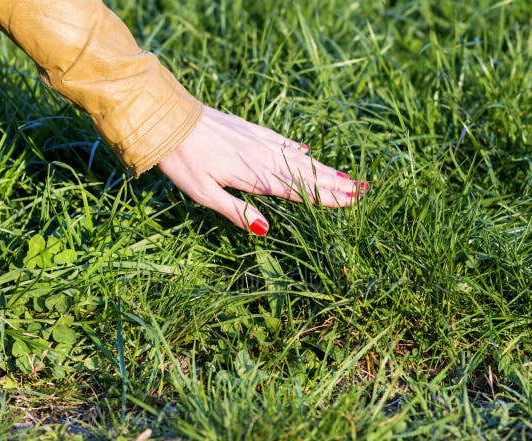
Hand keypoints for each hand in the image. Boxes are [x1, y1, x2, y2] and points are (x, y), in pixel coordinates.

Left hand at [157, 106, 368, 234]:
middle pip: (305, 173)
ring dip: (323, 168)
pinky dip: (296, 148)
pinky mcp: (247, 128)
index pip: (297, 190)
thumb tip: (266, 230)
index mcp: (253, 175)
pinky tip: (306, 151)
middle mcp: (261, 156)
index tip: (351, 202)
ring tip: (347, 176)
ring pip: (297, 157)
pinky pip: (279, 140)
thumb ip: (236, 211)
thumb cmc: (182, 161)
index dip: (324, 197)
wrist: (168, 118)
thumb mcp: (203, 193)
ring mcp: (256, 140)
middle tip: (364, 190)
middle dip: (335, 183)